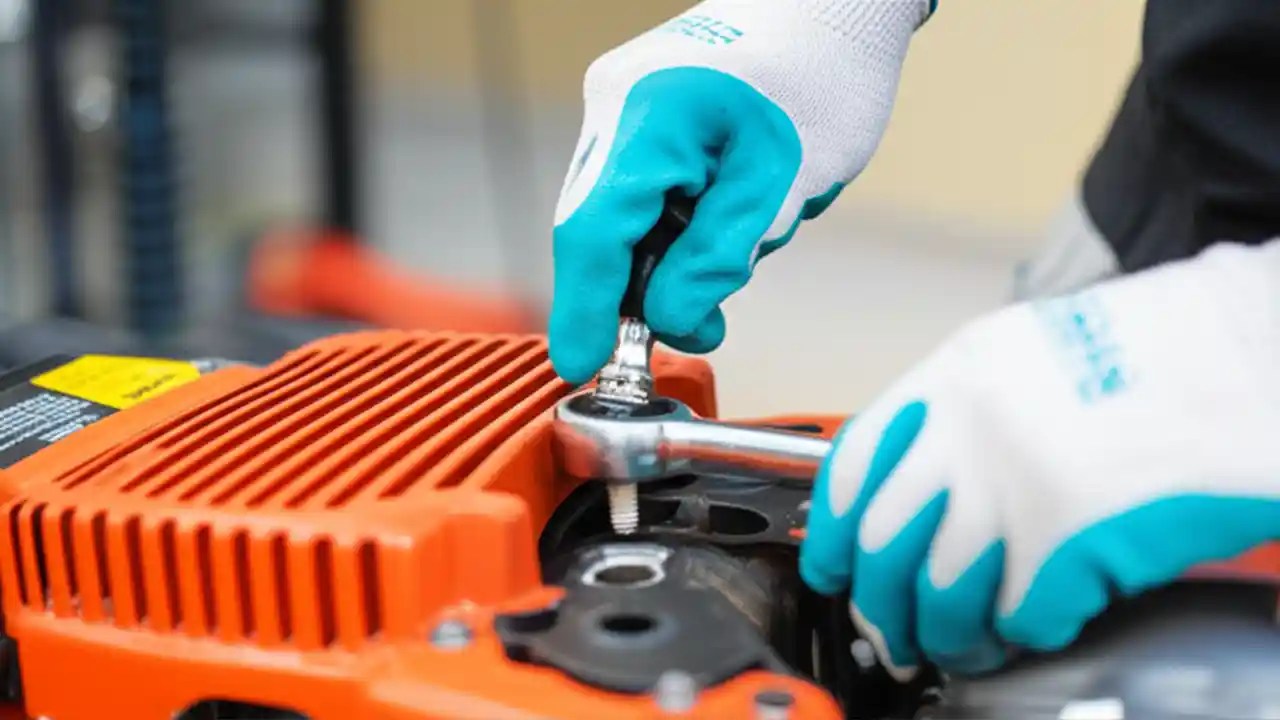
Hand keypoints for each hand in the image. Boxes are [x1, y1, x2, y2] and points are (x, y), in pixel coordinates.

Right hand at [548, 0, 933, 383]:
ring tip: (735, 254)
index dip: (583, 307)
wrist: (832, 7)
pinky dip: (667, 229)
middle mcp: (614, 106)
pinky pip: (632, 191)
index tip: (580, 363)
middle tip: (694, 327)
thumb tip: (669, 321)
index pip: (592, 232)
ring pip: (614, 216)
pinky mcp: (634, 113)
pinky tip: (715, 226)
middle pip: (594, 228)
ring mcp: (618, 106)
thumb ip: (715, 262)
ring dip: (661, 260)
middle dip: (636, 292)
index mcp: (648, 119)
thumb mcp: (779, 188)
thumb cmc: (822, 78)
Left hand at [799, 241, 1279, 679]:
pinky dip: (1021, 634)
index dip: (833, 534)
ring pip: (940, 595)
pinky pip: (1019, 615)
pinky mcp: (1069, 539)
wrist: (1249, 353)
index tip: (833, 569)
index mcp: (953, 378)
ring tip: (964, 648)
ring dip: (948, 637)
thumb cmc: (1158, 354)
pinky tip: (1037, 625)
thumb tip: (919, 500)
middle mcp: (967, 431)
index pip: (851, 468)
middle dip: (881, 608)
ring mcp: (1014, 485)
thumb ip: (961, 418)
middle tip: (894, 634)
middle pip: (883, 545)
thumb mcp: (1027, 357)